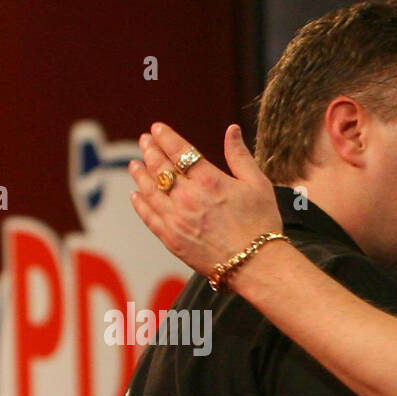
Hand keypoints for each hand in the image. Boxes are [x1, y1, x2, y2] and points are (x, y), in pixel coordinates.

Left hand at [128, 122, 282, 276]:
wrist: (258, 266)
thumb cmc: (262, 225)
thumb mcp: (258, 185)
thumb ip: (240, 156)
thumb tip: (232, 129)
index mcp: (209, 180)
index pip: (179, 151)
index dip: (166, 137)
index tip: (157, 129)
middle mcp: (187, 197)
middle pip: (160, 167)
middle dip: (150, 150)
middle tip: (144, 141)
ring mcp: (176, 219)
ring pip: (150, 190)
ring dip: (140, 174)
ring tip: (135, 164)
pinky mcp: (172, 239)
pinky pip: (149, 217)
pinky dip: (140, 204)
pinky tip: (136, 195)